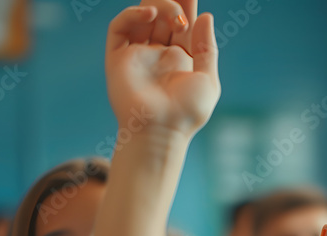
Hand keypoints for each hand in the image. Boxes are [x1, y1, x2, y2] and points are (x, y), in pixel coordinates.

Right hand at [105, 0, 218, 140]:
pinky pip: (120, 28)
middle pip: (162, 15)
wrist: (161, 131)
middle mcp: (158, 53)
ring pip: (143, 16)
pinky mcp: (118, 58)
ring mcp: (137, 54)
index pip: (182, 23)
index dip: (186, 5)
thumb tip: (205, 16)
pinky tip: (150, 14)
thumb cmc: (187, 112)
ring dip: (158, 6)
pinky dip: (132, 15)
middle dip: (171, 1)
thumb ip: (206, 48)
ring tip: (174, 14)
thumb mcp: (207, 79)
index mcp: (180, 58)